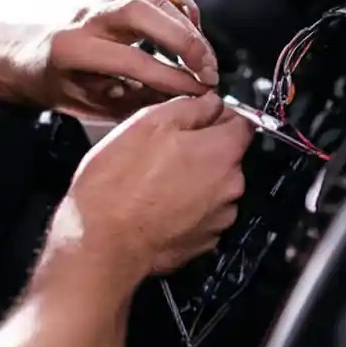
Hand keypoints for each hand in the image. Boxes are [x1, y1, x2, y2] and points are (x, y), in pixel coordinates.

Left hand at [19, 0, 218, 121]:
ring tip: (203, 53)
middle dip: (184, 40)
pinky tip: (191, 25)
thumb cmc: (59, 86)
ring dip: (187, 22)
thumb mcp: (89, 106)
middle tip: (206, 68)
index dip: (170, 77)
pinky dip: (179, 1)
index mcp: (74, 50)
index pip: (131, 60)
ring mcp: (103, 1)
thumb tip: (177, 99)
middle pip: (144, 13)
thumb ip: (130, 103)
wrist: (33, 60)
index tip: (196, 91)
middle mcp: (88, 19)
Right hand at [46, 94, 252, 282]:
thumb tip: (210, 103)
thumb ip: (189, 107)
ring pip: (213, 188)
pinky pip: (201, 217)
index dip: (218, 116)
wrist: (103, 242)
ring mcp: (219, 219)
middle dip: (202, 152)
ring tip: (155, 185)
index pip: (242, 122)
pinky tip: (156, 208)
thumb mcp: (147, 124)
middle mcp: (231, 186)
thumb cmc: (119, 183)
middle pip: (227, 158)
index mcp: (222, 151)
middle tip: (162, 154)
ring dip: (193, 182)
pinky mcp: (203, 243)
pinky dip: (185, 210)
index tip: (196, 118)